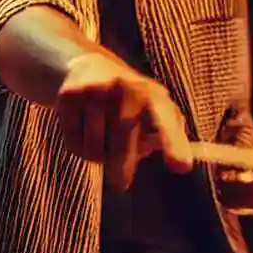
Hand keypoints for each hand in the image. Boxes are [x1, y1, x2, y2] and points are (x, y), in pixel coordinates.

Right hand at [56, 51, 193, 190]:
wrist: (87, 67)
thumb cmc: (128, 101)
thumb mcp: (152, 110)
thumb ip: (167, 135)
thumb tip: (177, 162)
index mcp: (153, 94)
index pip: (165, 120)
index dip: (174, 143)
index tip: (182, 167)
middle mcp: (125, 87)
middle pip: (123, 143)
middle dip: (123, 168)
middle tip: (121, 185)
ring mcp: (95, 90)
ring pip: (95, 149)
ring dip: (99, 156)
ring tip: (101, 140)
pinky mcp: (70, 96)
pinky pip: (74, 142)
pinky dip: (78, 145)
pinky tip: (83, 128)